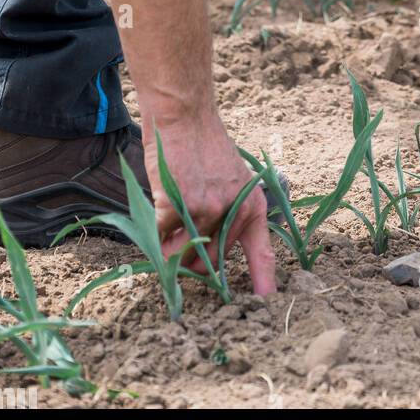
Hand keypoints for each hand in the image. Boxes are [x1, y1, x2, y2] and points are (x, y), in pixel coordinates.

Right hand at [145, 115, 276, 295]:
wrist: (185, 114)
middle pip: (208, 266)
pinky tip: (160, 202)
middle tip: (179, 240)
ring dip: (168, 246)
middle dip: (190, 263)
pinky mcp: (177, 207)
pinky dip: (155, 227)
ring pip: (180, 255)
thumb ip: (226, 215)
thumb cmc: (203, 146)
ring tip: (169, 215)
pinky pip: (160, 236)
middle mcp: (233, 212)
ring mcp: (205, 211)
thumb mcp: (231, 179)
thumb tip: (207, 257)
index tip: (264, 304)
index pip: (262, 253)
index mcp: (252, 206)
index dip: (263, 282)